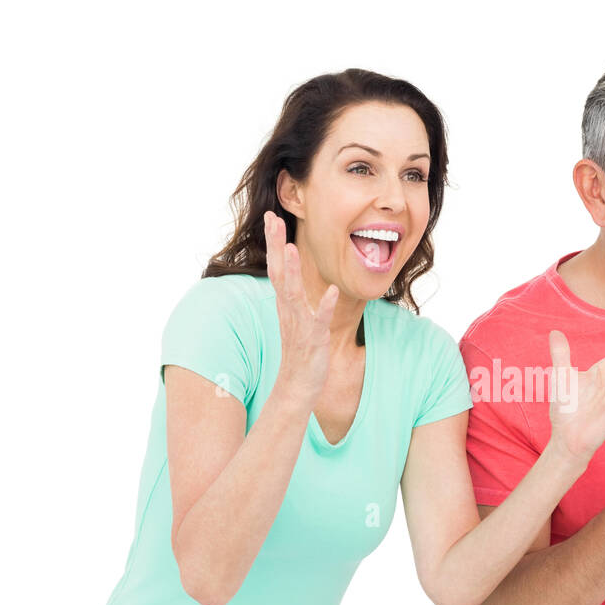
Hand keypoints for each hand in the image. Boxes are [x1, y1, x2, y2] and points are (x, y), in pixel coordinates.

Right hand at [264, 210, 337, 404]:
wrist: (297, 386)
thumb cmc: (300, 351)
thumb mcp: (296, 318)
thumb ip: (294, 295)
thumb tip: (293, 276)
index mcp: (285, 304)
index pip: (277, 267)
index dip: (275, 243)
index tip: (272, 217)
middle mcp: (288, 310)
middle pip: (279, 273)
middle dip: (276, 246)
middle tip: (272, 219)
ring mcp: (300, 324)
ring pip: (293, 294)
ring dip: (293, 271)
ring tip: (292, 248)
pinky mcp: (314, 339)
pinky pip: (319, 321)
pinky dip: (323, 306)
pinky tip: (331, 291)